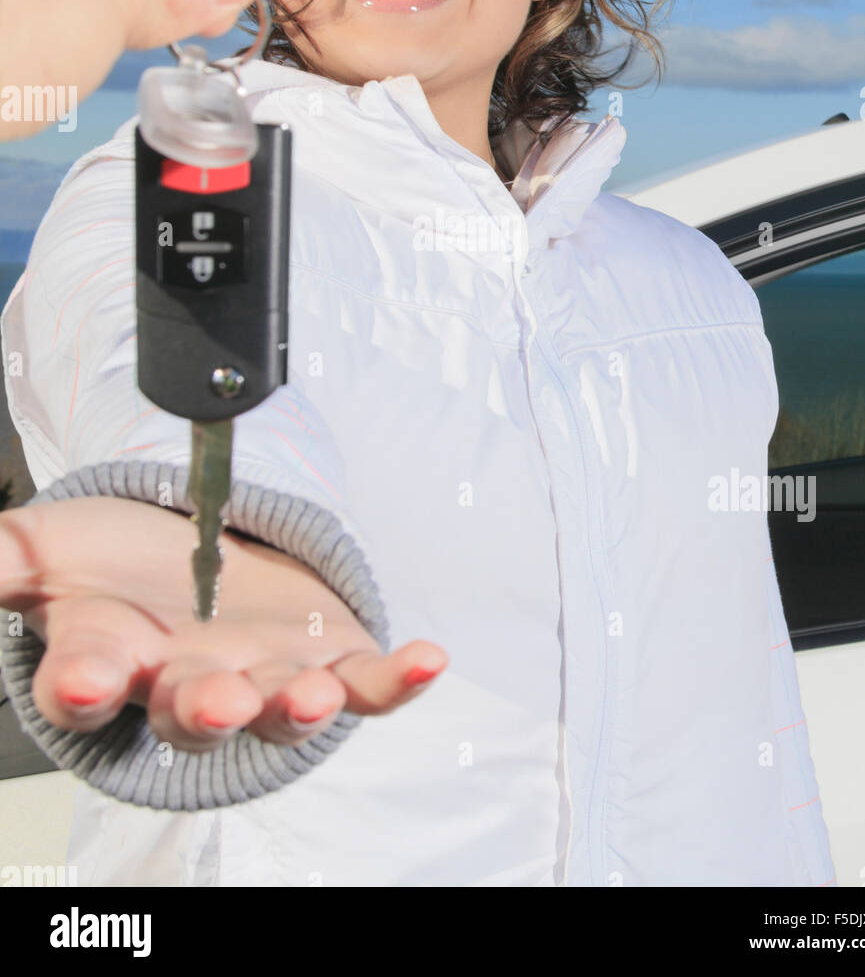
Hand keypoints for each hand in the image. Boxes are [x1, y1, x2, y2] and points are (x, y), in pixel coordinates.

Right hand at [0, 496, 446, 751]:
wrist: (187, 552)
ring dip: (297, 707)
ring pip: (279, 711)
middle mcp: (187, 683)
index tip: (92, 677)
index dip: (88, 686)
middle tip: (219, 698)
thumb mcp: (48, 546)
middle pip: (193, 713)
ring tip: (310, 693)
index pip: (87, 686)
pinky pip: (365, 685)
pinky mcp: (326, 663)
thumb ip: (3, 560)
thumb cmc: (114, 562)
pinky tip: (426, 661)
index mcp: (111, 657)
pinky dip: (396, 682)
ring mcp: (261, 680)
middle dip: (207, 708)